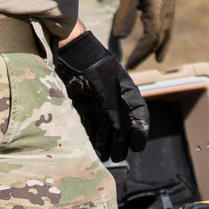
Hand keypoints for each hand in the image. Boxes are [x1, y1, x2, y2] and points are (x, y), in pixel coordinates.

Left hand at [53, 28, 150, 160]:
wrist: (67, 52)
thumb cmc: (91, 66)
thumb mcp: (106, 87)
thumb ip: (114, 110)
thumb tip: (121, 134)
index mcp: (125, 92)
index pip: (138, 114)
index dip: (140, 131)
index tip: (138, 147)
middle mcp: (113, 100)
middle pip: (121, 126)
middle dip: (120, 143)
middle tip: (117, 157)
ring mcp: (96, 104)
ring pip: (104, 129)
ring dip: (104, 143)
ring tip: (101, 157)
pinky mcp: (81, 107)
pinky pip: (88, 126)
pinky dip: (89, 138)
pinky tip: (87, 148)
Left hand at [113, 0, 180, 66]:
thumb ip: (124, 17)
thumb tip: (120, 37)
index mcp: (156, 15)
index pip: (149, 41)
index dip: (140, 53)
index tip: (130, 63)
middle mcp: (166, 18)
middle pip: (157, 42)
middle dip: (144, 55)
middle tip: (133, 65)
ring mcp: (170, 15)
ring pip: (164, 39)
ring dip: (155, 51)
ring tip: (149, 63)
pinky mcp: (169, 13)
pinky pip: (168, 33)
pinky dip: (164, 44)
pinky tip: (159, 53)